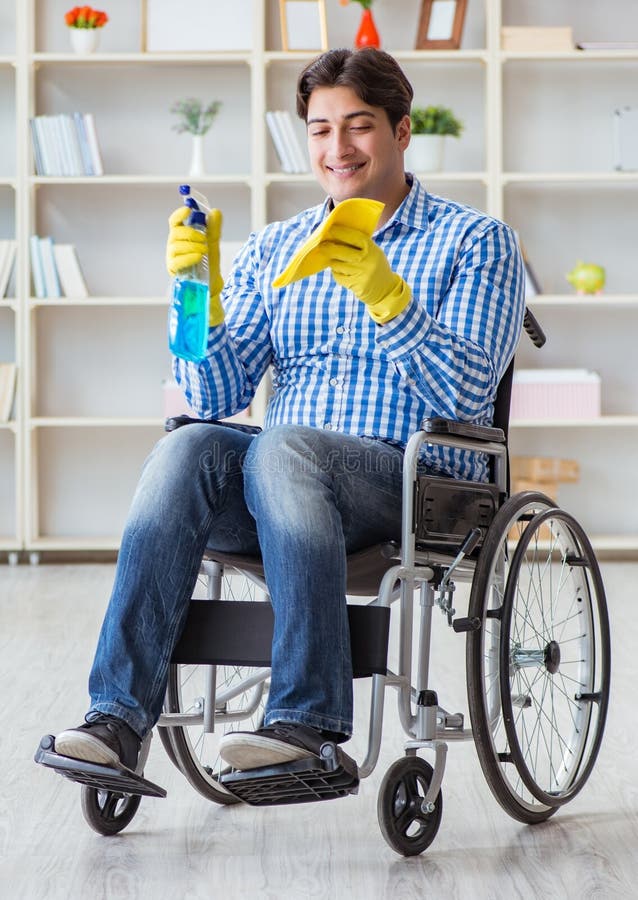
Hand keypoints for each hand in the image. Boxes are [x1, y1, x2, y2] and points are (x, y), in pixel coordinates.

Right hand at [166, 205, 224, 325]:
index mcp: (181, 236)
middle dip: (191, 233)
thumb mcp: (214, 243)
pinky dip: (188, 257)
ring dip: (192, 245)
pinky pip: (177, 262)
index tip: (188, 210)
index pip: (174, 221)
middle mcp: (174, 245)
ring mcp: (172, 258)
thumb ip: (214, 228)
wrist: (212, 283)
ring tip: (205, 250)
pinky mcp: (174, 270)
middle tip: (205, 239)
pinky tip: (199, 256)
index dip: (179, 214)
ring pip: (175, 246)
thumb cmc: (209, 263)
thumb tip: (216, 211)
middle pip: (175, 232)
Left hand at [320, 224, 410, 323]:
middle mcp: (366, 260)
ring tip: (332, 259)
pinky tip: (340, 271)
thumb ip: (359, 244)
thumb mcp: (373, 252)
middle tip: (321, 245)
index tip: (330, 229)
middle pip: (341, 251)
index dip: (340, 232)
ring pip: (337, 265)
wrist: (385, 289)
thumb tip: (337, 234)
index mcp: (371, 248)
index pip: (353, 236)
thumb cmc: (375, 266)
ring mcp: (361, 274)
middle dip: (328, 247)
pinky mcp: (355, 285)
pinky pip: (339, 276)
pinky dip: (336, 273)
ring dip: (332, 261)